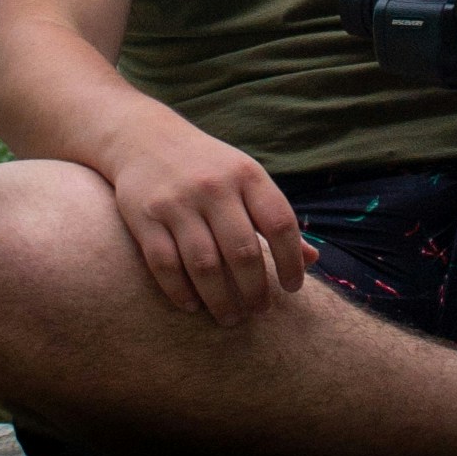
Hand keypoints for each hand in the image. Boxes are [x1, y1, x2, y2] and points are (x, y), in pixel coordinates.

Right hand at [108, 130, 312, 323]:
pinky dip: (180, 292)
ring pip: (204, 265)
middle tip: (259, 311)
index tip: (292, 288)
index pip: (280, 224)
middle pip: (243, 252)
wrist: (144, 138)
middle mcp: (213, 187)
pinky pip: (165, 265)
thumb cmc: (208, 166)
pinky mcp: (144, 218)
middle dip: (255, 290)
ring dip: (220, 300)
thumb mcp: (246, 179)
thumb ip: (275, 218)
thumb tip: (313, 259)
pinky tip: (193, 306)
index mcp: (246, 175)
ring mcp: (177, 203)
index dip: (291, 262)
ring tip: (231, 317)